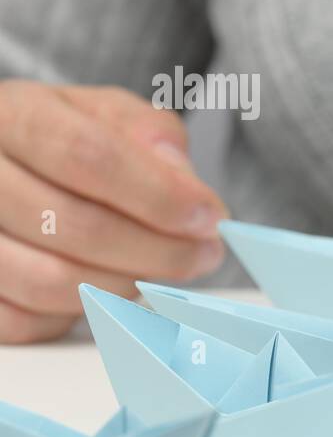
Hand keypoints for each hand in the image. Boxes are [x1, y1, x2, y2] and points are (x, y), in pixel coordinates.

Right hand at [0, 81, 228, 342]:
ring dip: (128, 285)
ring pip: (52, 281)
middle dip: (159, 250)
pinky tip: (114, 286)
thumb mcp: (109, 115)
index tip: (208, 218)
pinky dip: (83, 313)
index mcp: (13, 115)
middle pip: (75, 225)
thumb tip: (186, 186)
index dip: (158, 194)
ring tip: (165, 270)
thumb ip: (150, 135)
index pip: (87, 155)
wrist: (9, 166)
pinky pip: (29, 321)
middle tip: (205, 254)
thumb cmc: (66, 138)